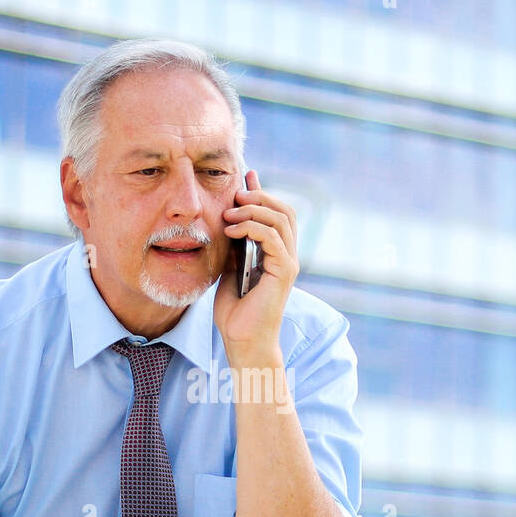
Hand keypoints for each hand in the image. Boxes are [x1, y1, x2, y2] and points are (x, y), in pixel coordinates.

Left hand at [215, 169, 298, 365]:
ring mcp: (288, 263)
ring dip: (253, 209)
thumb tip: (227, 220)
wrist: (242, 340)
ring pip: (281, 219)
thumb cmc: (235, 312)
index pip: (276, 213)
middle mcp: (287, 255)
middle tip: (234, 193)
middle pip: (284, 210)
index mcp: (276, 253)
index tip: (244, 175)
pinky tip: (231, 231)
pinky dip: (252, 227)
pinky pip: (273, 237)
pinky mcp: (284, 271)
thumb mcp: (228, 270)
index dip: (262, 191)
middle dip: (259, 195)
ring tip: (228, 213)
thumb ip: (233, 246)